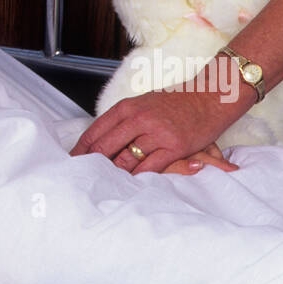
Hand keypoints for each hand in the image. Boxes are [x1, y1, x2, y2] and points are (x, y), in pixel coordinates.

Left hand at [70, 81, 252, 174]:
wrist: (210, 97)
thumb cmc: (176, 102)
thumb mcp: (144, 103)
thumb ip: (124, 120)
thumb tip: (101, 139)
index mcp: (128, 107)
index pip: (95, 130)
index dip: (81, 149)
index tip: (72, 161)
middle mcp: (139, 118)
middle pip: (105, 147)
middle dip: (91, 164)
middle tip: (81, 178)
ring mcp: (156, 133)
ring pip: (125, 159)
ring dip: (113, 174)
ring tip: (102, 185)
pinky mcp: (174, 147)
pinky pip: (149, 168)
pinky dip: (137, 178)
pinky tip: (130, 185)